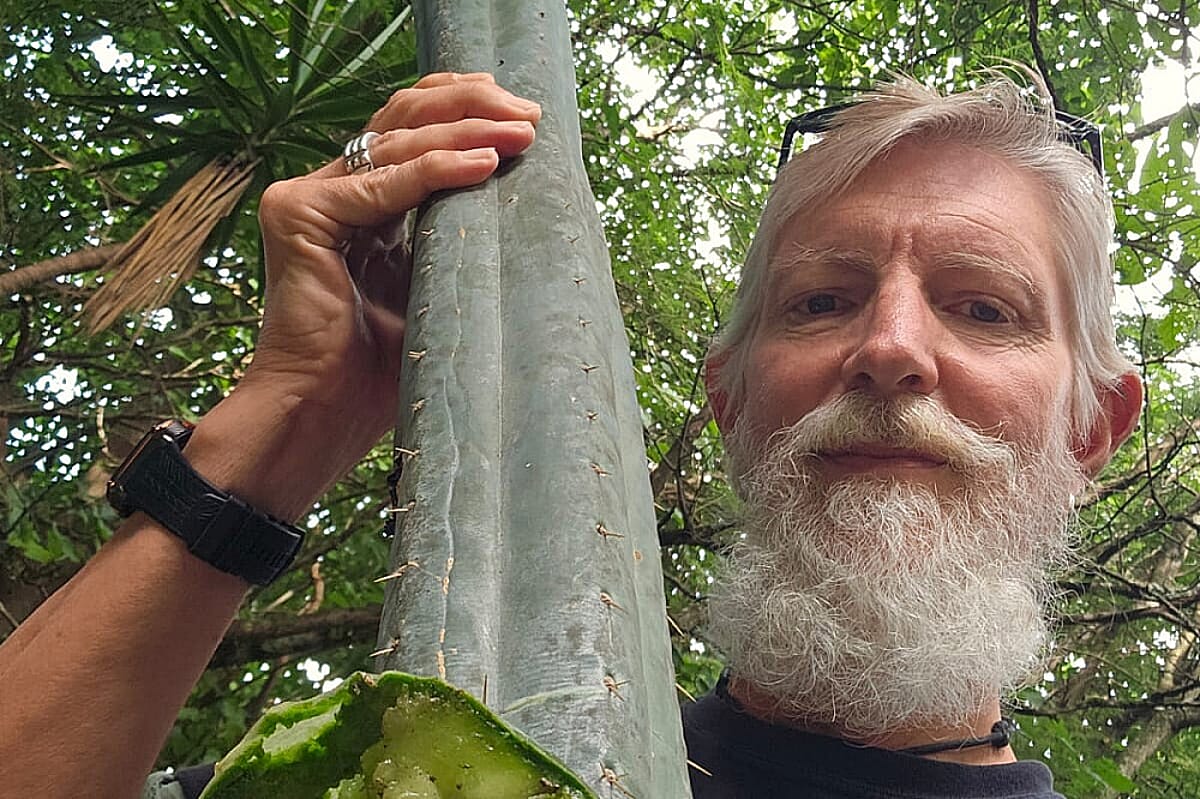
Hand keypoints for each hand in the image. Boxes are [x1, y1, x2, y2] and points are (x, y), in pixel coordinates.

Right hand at [246, 72, 539, 460]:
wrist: (326, 415)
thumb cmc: (383, 369)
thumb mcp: (439, 285)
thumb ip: (461, 233)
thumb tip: (524, 193)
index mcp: (365, 201)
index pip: (412, 126)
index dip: (465, 106)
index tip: (525, 113)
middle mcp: (333, 188)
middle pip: (404, 114)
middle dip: (473, 104)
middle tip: (530, 114)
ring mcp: (310, 197)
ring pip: (398, 138)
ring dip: (467, 130)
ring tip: (522, 133)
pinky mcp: (298, 214)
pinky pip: (383, 184)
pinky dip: (437, 169)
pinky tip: (484, 164)